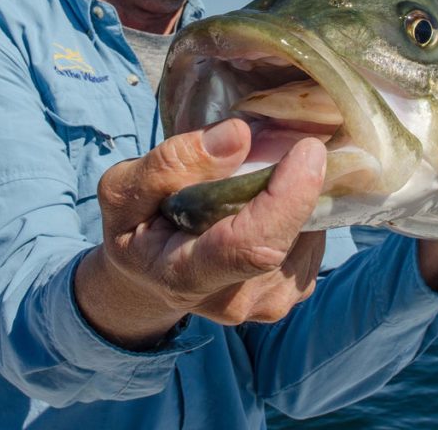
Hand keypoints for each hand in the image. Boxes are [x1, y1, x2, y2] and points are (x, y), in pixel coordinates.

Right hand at [74, 119, 326, 349]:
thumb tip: (239, 135)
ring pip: (307, 234)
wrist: (149, 276)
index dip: (288, 197)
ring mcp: (267, 302)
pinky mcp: (292, 292)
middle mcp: (232, 301)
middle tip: (285, 141)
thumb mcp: (124, 189)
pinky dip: (300, 209)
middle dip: (297, 182)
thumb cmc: (135, 226)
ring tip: (257, 176)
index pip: (251, 246)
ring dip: (296, 193)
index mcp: (185, 277)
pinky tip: (268, 200)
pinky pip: (314, 239)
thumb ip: (170, 163)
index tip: (307, 148)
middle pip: (288, 237)